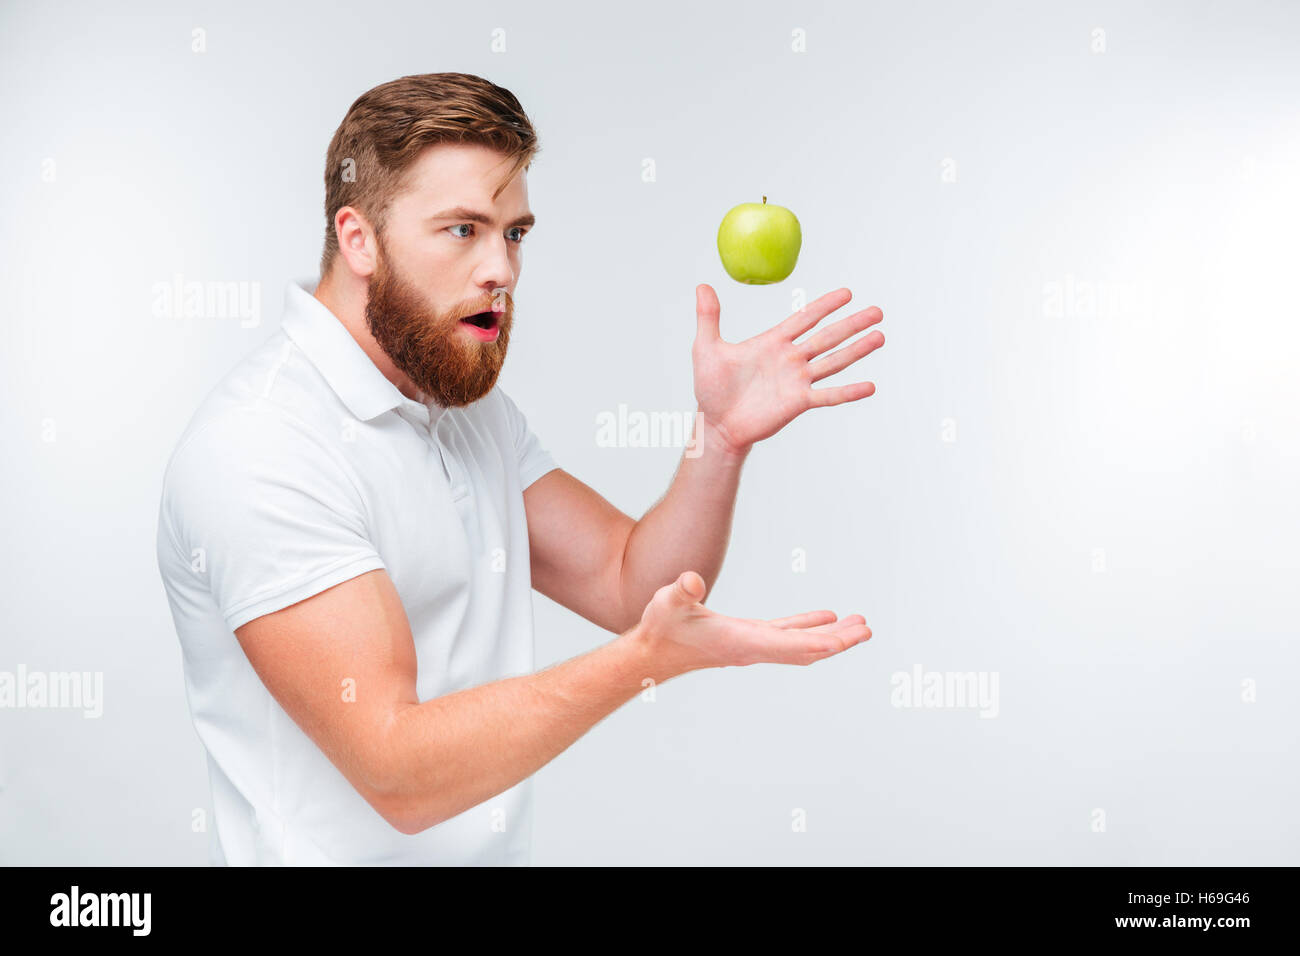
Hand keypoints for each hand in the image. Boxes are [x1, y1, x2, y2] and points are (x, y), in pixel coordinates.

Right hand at [633, 571, 871, 672]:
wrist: (649, 654)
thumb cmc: (659, 628)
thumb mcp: (667, 603)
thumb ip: (680, 591)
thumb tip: (691, 580)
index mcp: (743, 642)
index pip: (793, 646)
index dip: (823, 642)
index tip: (850, 638)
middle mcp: (754, 649)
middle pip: (807, 649)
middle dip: (839, 640)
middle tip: (867, 629)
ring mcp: (754, 645)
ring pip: (802, 644)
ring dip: (832, 636)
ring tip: (859, 625)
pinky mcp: (749, 638)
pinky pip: (788, 635)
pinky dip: (809, 627)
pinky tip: (826, 617)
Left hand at [692, 285, 884, 454]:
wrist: (716, 424)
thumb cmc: (711, 388)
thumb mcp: (707, 348)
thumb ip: (708, 317)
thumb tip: (702, 285)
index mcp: (773, 342)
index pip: (805, 318)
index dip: (825, 305)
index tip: (847, 293)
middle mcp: (791, 359)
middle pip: (828, 337)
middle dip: (852, 323)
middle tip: (878, 310)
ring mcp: (797, 381)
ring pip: (833, 361)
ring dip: (857, 350)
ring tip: (880, 336)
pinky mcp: (798, 403)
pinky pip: (828, 396)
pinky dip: (848, 392)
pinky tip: (870, 387)